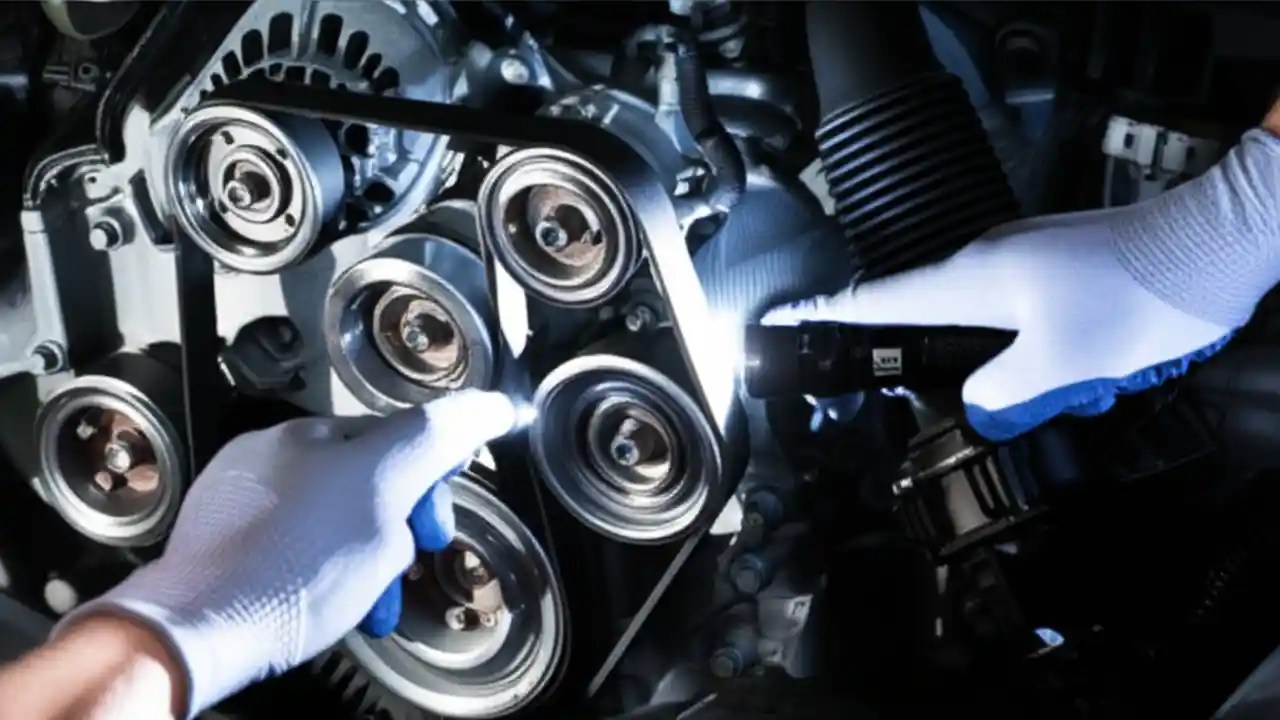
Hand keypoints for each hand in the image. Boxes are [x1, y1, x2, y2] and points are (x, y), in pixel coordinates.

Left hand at [61, 390, 517, 716]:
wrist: (201, 629)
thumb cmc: (294, 563)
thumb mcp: (386, 488)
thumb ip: (437, 436)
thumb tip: (486, 402)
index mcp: (309, 433)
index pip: (395, 435)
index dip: (433, 476)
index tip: (439, 521)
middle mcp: (271, 458)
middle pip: (366, 483)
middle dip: (399, 526)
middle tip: (411, 562)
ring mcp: (242, 504)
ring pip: (333, 523)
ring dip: (367, 560)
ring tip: (373, 602)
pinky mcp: (224, 551)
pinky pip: (295, 552)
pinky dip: (323, 574)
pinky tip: (330, 602)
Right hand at [767, 130, 1279, 440]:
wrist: (1215, 244)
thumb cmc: (1134, 298)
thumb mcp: (1062, 366)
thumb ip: (1003, 399)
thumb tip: (978, 412)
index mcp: (971, 280)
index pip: (879, 301)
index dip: (826, 315)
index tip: (778, 318)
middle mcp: (987, 262)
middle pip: (931, 319)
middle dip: (939, 366)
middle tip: (967, 402)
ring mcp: (1023, 260)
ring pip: (989, 327)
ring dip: (1013, 368)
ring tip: (1068, 388)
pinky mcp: (1057, 268)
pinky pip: (1026, 318)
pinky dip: (1044, 354)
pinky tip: (1089, 373)